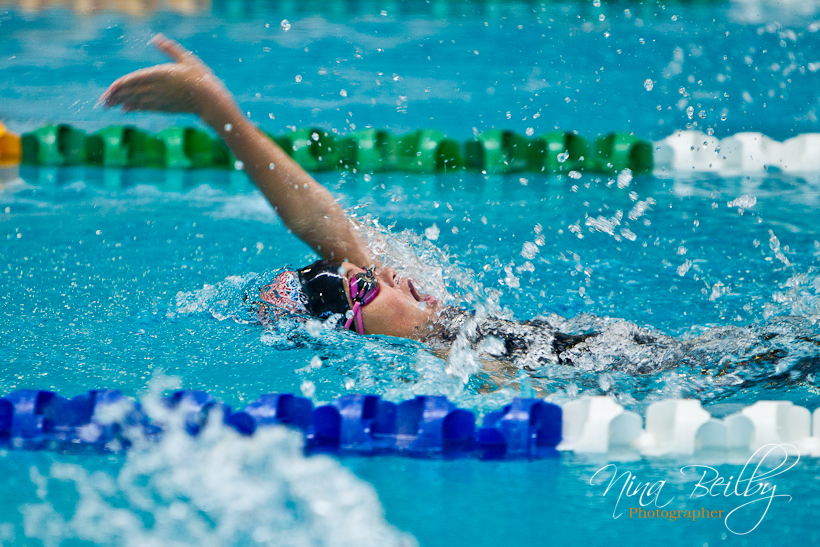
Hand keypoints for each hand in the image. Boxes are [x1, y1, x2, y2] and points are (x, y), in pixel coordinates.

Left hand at [99, 34, 233, 118]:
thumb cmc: (201, 77)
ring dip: (121, 102)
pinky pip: (146, 107)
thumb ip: (170, 49)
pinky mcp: (165, 107)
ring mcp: (160, 99)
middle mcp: (157, 88)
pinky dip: (134, 107)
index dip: (119, 86)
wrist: (211, 100)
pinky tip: (125, 109)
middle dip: (115, 96)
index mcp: (159, 74)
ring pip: (136, 101)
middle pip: (131, 92)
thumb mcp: (187, 59)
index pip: (133, 80)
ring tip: (108, 105)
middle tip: (102, 101)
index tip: (109, 90)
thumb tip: (157, 38)